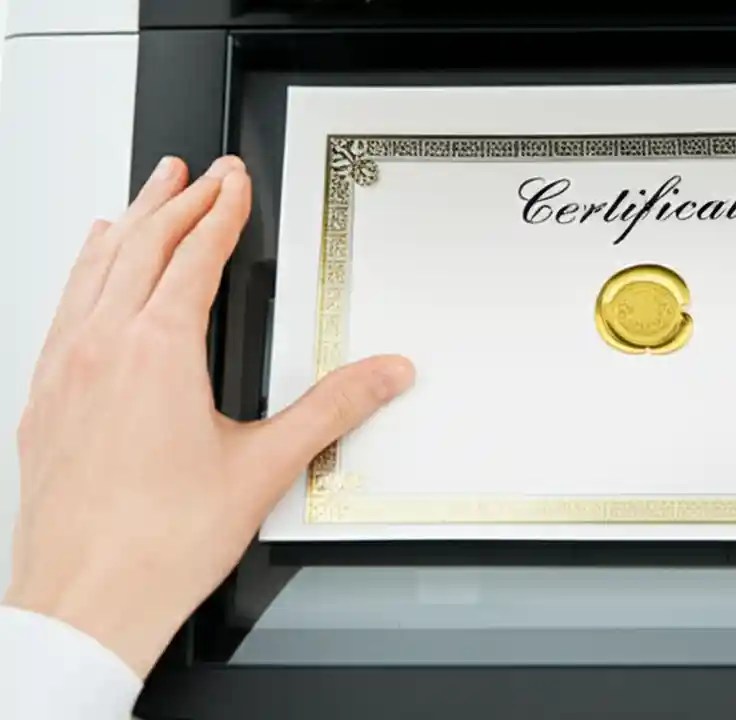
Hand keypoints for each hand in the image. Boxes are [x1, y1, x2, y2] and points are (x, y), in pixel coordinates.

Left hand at [3, 156, 414, 677]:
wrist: (85, 599)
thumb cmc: (158, 542)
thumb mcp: (265, 467)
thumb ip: (333, 409)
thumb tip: (384, 374)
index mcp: (156, 350)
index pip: (193, 254)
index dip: (220, 211)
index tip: (233, 181)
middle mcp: (101, 346)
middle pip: (140, 246)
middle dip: (175, 200)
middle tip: (198, 172)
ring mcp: (64, 368)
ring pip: (94, 270)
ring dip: (128, 224)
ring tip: (146, 197)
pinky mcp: (43, 397)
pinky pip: (64, 306)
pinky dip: (87, 271)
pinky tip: (92, 271)